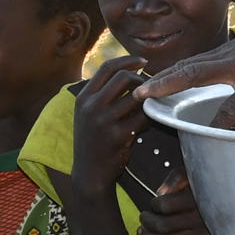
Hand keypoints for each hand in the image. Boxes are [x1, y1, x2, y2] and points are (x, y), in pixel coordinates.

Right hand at [69, 57, 148, 195]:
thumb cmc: (93, 142)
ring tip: (150, 106)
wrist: (89, 174)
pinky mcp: (118, 136)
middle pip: (123, 77)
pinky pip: (142, 118)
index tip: (143, 62)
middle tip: (150, 87)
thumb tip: (129, 73)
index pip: (107, 68)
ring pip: (136, 97)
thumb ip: (102, 95)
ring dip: (147, 99)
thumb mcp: (88, 115)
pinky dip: (149, 118)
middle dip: (141, 79)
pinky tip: (149, 124)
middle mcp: (91, 107)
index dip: (128, 61)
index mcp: (83, 98)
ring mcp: (104, 121)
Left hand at [134, 173, 214, 234]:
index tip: (153, 203)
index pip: (165, 206)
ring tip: (143, 231)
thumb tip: (160, 194)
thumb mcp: (197, 173)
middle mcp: (202, 220)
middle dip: (147, 222)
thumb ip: (176, 179)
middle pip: (163, 226)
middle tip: (143, 217)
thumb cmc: (213, 188)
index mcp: (199, 199)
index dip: (154, 205)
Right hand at [135, 15, 234, 129]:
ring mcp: (227, 53)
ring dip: (163, 76)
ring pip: (189, 64)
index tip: (205, 139)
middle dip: (168, 84)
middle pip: (197, 73)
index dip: (220, 125)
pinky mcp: (221, 49)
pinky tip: (157, 80)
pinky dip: (173, 70)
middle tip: (142, 94)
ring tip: (139, 89)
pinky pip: (194, 61)